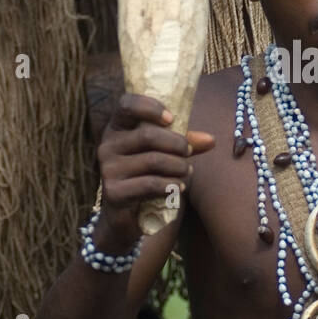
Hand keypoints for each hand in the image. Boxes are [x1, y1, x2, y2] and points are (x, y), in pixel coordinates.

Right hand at [96, 93, 213, 247]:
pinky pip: (150, 184)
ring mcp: (108, 169)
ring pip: (153, 160)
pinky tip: (179, 187)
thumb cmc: (146, 174)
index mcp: (117, 128)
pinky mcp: (113, 192)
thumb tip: (210, 140)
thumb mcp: (163, 153)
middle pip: (147, 135)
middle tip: (189, 152)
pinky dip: (170, 185)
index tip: (172, 118)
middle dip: (176, 143)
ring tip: (187, 171)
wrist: (126, 213)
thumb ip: (184, 142)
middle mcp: (107, 145)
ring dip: (178, 166)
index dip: (149, 107)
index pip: (126, 105)